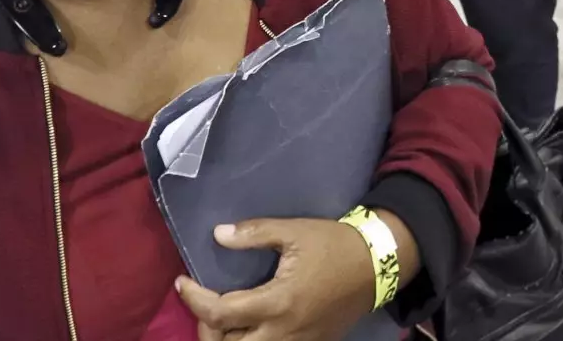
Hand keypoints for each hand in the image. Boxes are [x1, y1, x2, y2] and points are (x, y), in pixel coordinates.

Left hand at [175, 215, 404, 340]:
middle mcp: (283, 331)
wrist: (379, 264)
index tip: (183, 282)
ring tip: (224, 319)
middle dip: (207, 331)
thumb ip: (255, 233)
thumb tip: (218, 235)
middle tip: (205, 304)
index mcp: (277, 302)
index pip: (219, 313)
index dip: (194, 300)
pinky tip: (250, 326)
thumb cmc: (335, 244)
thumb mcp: (295, 231)